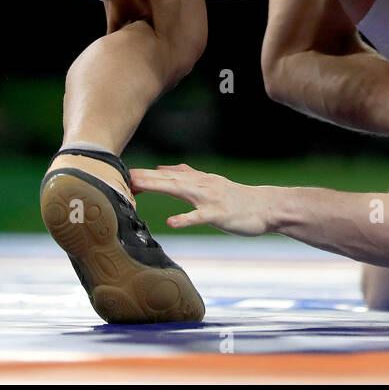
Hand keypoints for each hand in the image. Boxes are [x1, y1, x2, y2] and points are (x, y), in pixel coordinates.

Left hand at [130, 164, 270, 235]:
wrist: (267, 207)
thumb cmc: (238, 198)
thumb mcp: (212, 182)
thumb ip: (188, 175)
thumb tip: (165, 167)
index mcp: (198, 180)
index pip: (168, 174)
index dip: (146, 174)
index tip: (122, 173)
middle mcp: (202, 185)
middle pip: (169, 179)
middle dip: (145, 177)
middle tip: (122, 175)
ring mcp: (210, 199)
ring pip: (180, 190)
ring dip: (158, 186)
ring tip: (137, 186)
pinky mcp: (219, 214)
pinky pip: (200, 217)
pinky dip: (185, 218)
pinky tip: (171, 222)